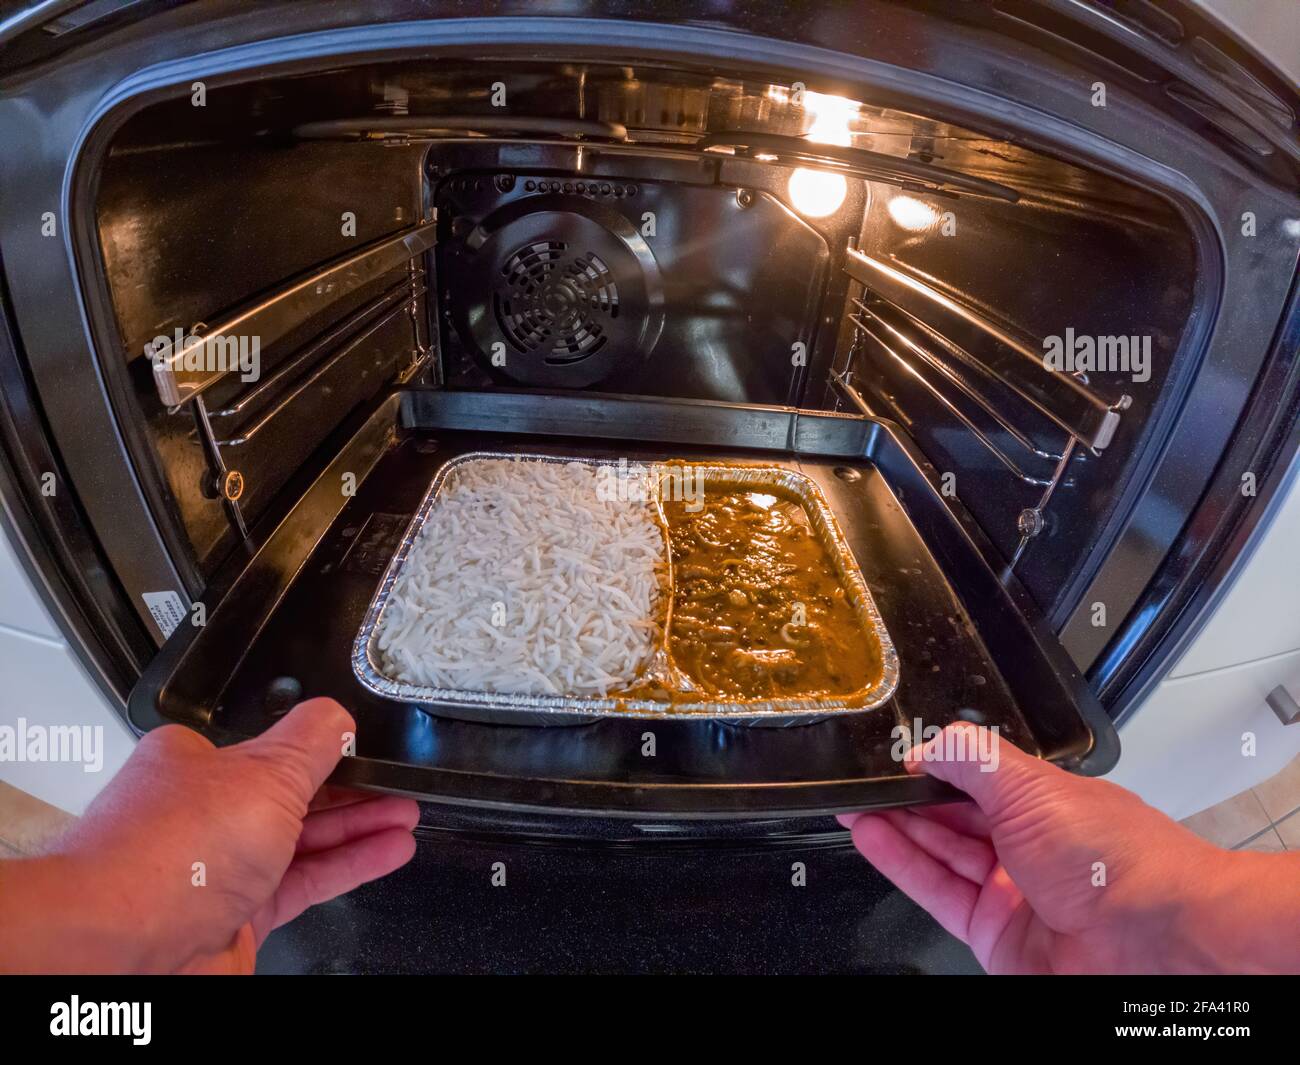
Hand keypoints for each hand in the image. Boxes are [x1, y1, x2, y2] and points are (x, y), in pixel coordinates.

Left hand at [37, 698, 417, 973]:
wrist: (120, 950)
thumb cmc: (164, 856)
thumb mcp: (263, 773)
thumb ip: (312, 741)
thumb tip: (339, 716)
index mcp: (194, 763)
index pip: (272, 747)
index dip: (325, 749)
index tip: (369, 749)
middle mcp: (202, 816)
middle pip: (292, 794)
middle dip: (352, 790)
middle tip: (400, 785)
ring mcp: (219, 871)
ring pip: (303, 841)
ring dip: (359, 828)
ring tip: (406, 815)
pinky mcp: (237, 918)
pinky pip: (306, 883)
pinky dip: (350, 866)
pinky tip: (385, 852)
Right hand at [839, 723, 1299, 973]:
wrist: (1150, 939)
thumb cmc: (1120, 861)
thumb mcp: (1034, 786)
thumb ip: (975, 759)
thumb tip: (930, 744)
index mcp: (1049, 803)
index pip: (979, 776)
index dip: (936, 765)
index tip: (895, 753)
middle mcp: (1031, 846)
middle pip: (956, 816)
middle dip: (909, 795)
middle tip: (862, 779)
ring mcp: (1011, 891)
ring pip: (941, 852)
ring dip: (895, 826)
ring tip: (853, 804)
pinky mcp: (993, 932)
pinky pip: (937, 891)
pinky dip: (901, 863)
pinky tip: (872, 837)